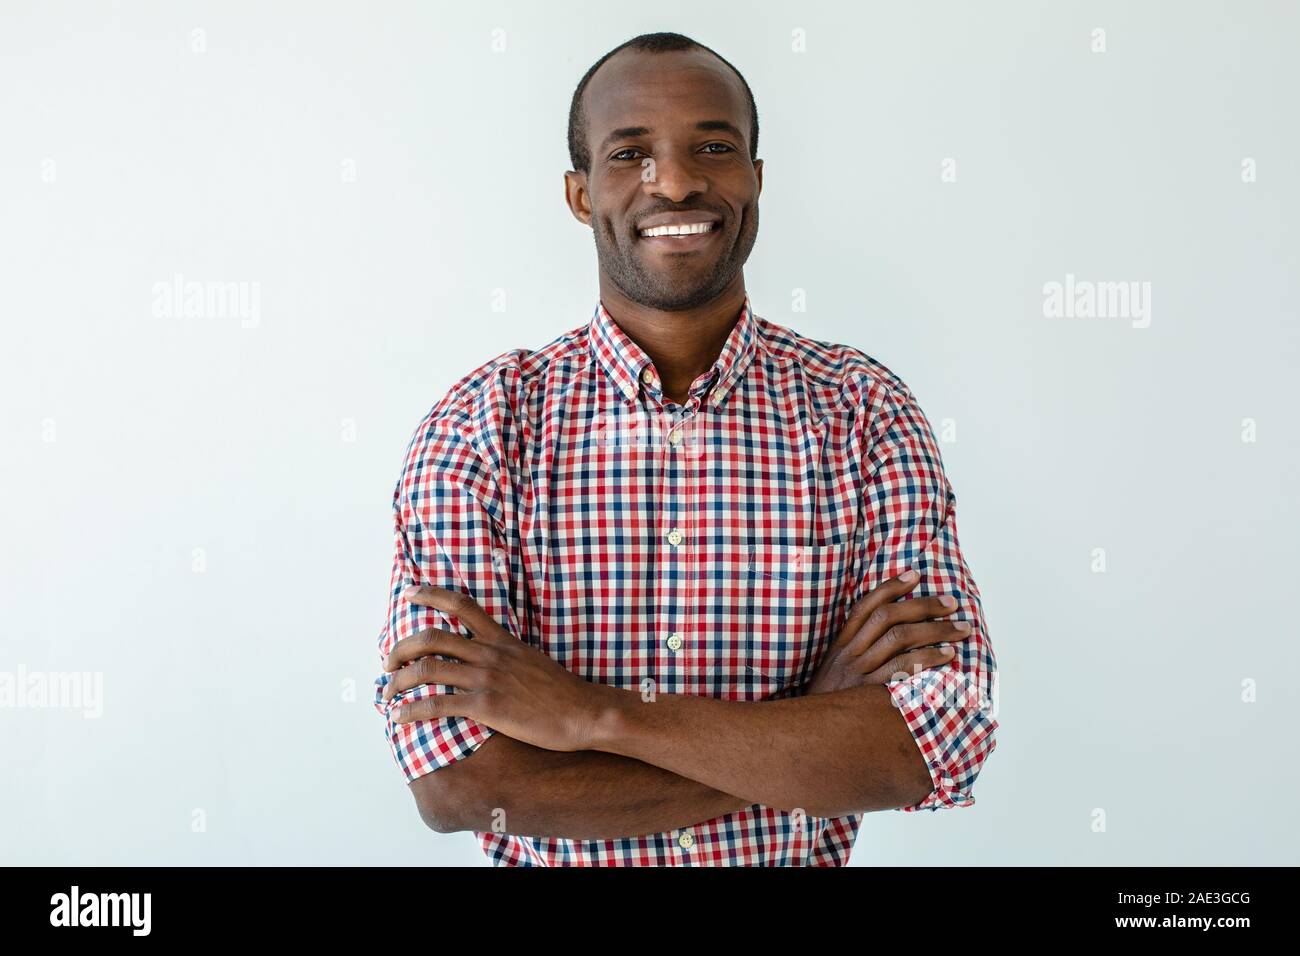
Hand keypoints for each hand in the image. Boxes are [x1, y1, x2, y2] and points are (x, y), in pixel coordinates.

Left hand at [381, 585, 608, 751]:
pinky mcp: (487, 706)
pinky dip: (411, 710)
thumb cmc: (560, 692)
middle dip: (400, 648)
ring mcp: (487, 678)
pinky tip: (399, 717)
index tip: (410, 592)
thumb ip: (505, 655)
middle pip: (431, 638)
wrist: (583, 713)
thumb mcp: (531, 660)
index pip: (462, 604)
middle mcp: (490, 653)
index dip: (431, 594)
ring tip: (386, 692)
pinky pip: (438, 704)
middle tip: (387, 662)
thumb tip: (486, 659)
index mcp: (501, 640)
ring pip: (427, 669)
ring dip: (398, 680)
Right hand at [805, 569, 970, 694]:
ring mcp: (859, 674)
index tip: (915, 575)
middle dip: (923, 605)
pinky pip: (903, 670)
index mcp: (839, 647)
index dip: (891, 587)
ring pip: (899, 639)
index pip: (865, 607)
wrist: (807, 737)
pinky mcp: (870, 695)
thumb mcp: (833, 676)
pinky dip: (928, 659)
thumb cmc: (827, 708)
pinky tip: (948, 657)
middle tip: (952, 603)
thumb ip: (854, 656)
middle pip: (888, 618)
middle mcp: (848, 655)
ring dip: (935, 630)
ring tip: (960, 630)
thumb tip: (888, 640)